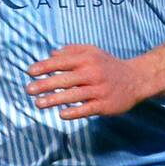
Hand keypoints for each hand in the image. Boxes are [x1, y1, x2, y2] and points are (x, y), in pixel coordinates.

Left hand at [26, 44, 147, 119]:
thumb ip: (72, 51)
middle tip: (28, 90)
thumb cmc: (109, 65)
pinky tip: (61, 114)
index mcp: (87, 59)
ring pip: (73, 95)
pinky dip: (74, 112)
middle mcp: (92, 73)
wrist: (136, 79)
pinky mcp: (104, 104)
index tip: (30, 72)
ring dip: (54, 100)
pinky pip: (86, 109)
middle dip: (44, 84)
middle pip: (64, 79)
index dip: (44, 66)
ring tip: (38, 103)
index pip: (61, 62)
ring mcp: (99, 89)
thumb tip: (51, 54)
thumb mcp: (93, 52)